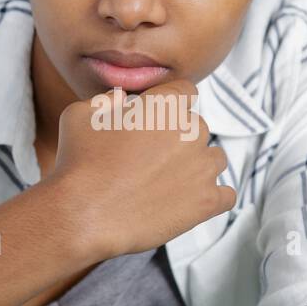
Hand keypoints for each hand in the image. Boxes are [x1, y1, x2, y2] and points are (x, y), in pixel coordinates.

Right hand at [46, 80, 234, 258]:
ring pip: (214, 160)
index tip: (154, 123)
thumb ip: (106, 100)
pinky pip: (226, 195)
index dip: (169, 106)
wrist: (84, 213)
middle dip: (179, 139)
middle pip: (198, 127)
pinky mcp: (207, 201)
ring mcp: (203, 167)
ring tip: (167, 183)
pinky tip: (190, 202)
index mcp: (168, 104)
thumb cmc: (79, 162)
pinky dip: (212, 198)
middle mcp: (193, 130)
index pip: (185, 92)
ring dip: (197, 167)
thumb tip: (120, 99)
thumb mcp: (80, 114)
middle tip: (151, 160)